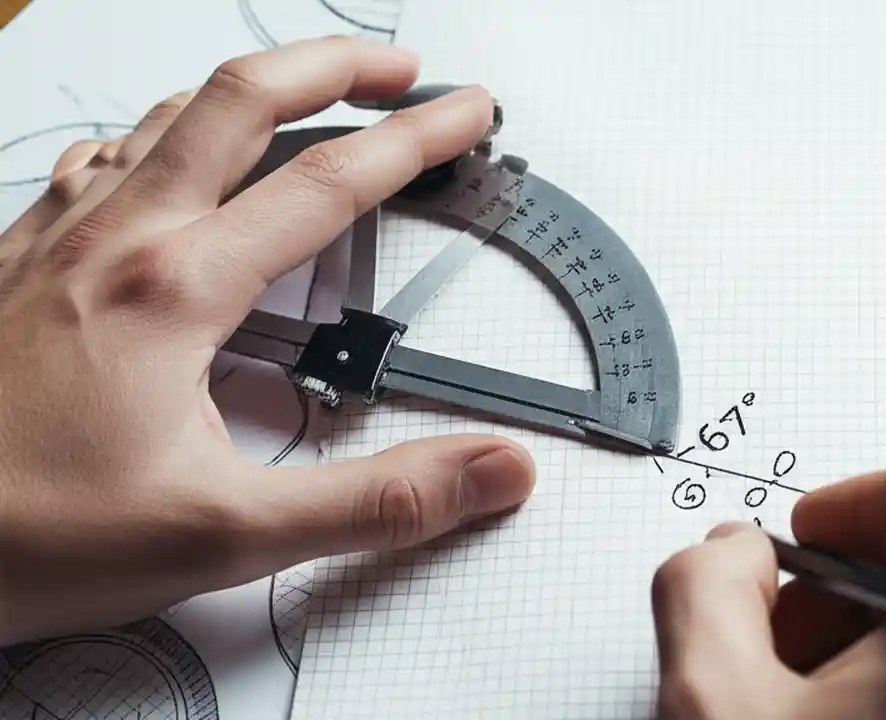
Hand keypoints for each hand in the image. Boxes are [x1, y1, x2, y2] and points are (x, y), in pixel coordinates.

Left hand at [0, 37, 536, 646]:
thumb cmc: (24, 534)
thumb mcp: (226, 535)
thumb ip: (376, 501)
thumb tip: (491, 470)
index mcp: (176, 288)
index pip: (330, 183)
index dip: (416, 137)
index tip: (466, 113)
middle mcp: (113, 239)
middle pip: (241, 99)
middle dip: (335, 65)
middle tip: (398, 68)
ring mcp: (55, 240)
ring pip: (164, 117)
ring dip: (249, 91)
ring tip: (302, 95)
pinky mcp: (14, 262)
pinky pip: (97, 160)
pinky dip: (157, 137)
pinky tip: (159, 164)